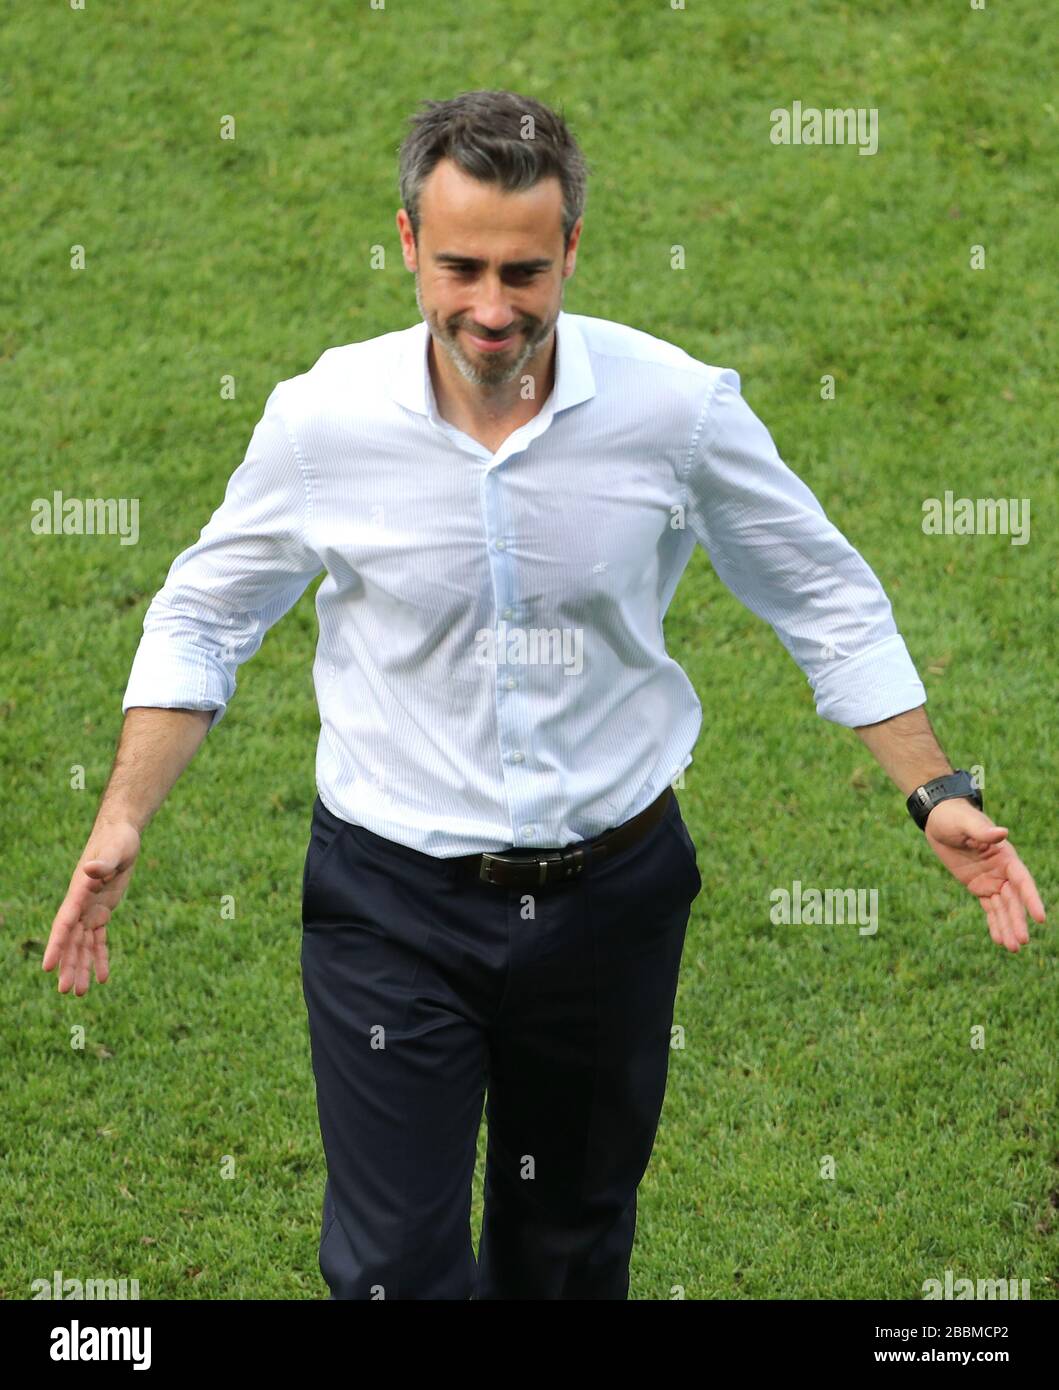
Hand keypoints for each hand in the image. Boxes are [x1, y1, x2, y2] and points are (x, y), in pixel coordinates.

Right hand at [43, 821, 141, 993]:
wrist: (121, 835)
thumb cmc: (117, 840)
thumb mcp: (115, 850)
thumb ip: (103, 863)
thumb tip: (91, 870)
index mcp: (79, 893)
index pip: (64, 923)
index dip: (56, 945)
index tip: (47, 967)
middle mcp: (80, 905)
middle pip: (72, 941)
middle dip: (69, 966)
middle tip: (66, 992)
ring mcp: (90, 910)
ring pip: (83, 945)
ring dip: (82, 967)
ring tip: (81, 993)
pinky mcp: (103, 912)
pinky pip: (99, 939)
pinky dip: (100, 957)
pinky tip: (103, 977)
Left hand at [924, 799, 1045, 951]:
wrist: (939, 821)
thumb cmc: (955, 818)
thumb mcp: (967, 823)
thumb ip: (983, 832)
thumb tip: (1002, 832)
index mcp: (1006, 856)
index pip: (1023, 881)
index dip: (1032, 899)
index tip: (1040, 918)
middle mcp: (1003, 871)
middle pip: (1014, 900)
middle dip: (1018, 920)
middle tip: (1022, 941)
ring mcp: (992, 880)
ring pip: (1003, 908)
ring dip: (1008, 927)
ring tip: (1013, 948)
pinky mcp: (979, 887)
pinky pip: (989, 908)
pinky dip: (994, 924)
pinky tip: (999, 940)